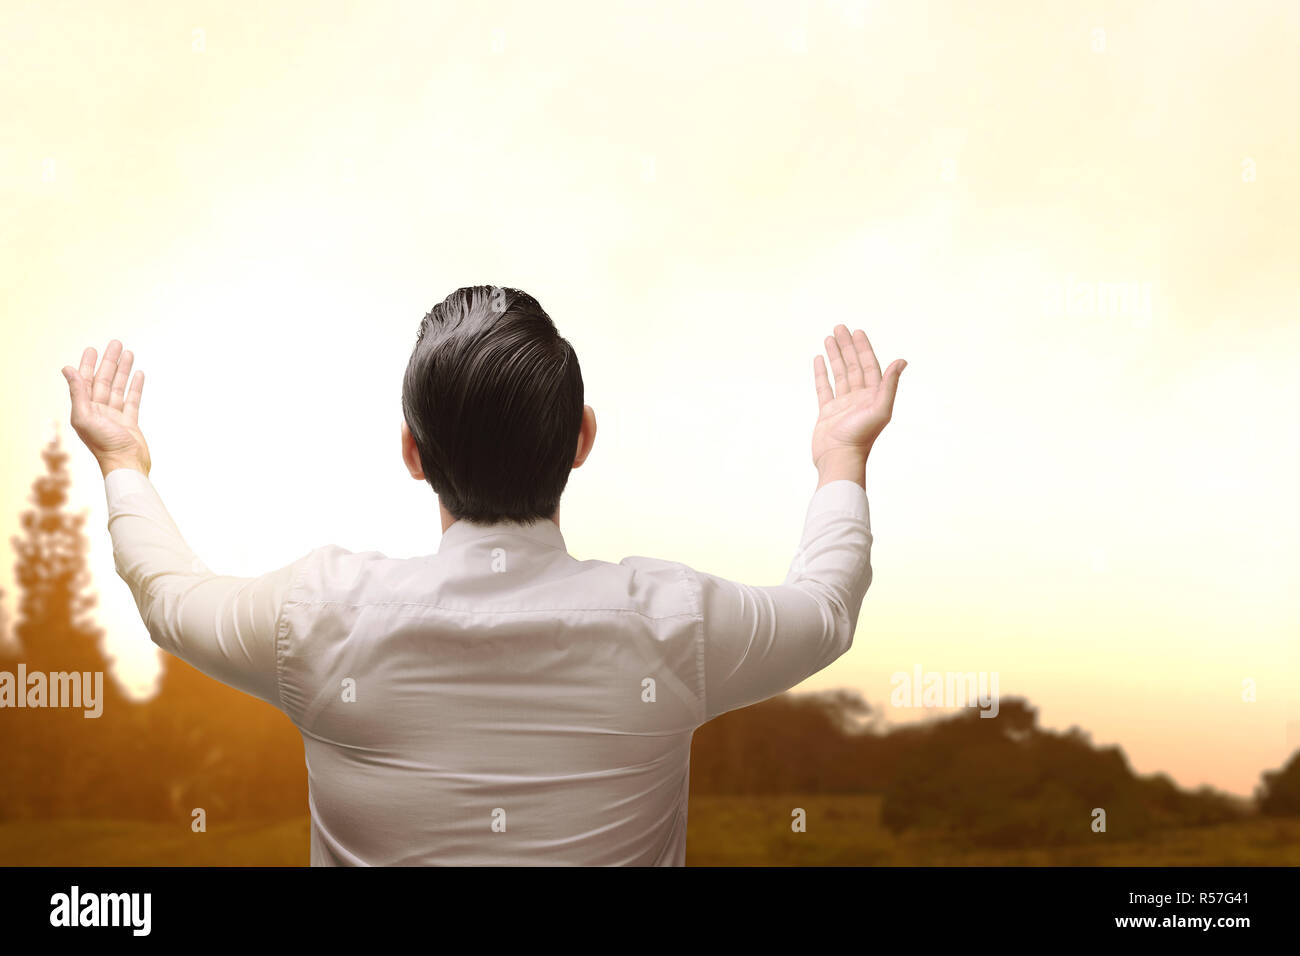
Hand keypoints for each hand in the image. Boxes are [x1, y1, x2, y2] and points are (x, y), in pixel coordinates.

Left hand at [61, 340, 151, 477]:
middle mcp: (98, 410)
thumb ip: (78, 393)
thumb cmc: (104, 445)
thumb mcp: (86, 417)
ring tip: (129, 353)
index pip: (86, 381)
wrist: (126, 464)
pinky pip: (132, 400)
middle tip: (116, 344)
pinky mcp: (129, 422)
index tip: (93, 349)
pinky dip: (135, 386)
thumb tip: (68, 369)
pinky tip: (139, 374)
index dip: (88, 364)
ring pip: (119, 387)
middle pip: (104, 380)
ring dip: (123, 370)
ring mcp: (114, 416)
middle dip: (109, 362)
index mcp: (85, 409)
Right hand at [811, 324, 905, 486]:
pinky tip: (819, 360)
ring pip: (839, 373)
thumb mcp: (880, 409)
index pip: (869, 366)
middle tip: (839, 327)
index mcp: (873, 396)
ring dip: (834, 355)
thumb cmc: (861, 437)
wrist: (839, 459)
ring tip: (828, 338)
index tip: (857, 332)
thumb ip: (889, 385)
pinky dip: (822, 373)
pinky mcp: (827, 412)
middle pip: (853, 366)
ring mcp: (842, 404)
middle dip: (847, 346)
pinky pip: (824, 388)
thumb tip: (901, 361)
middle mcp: (859, 398)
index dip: (864, 348)